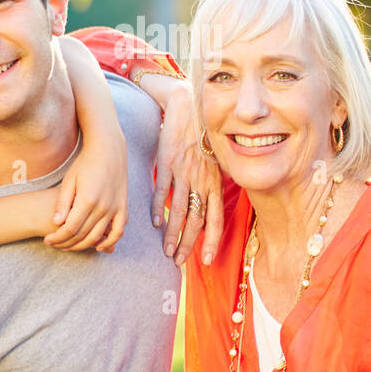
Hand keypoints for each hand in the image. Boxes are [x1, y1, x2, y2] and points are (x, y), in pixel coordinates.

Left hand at [44, 133, 127, 252]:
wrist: (108, 150)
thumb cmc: (85, 164)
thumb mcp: (69, 181)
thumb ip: (63, 203)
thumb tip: (56, 223)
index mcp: (87, 200)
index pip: (69, 228)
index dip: (57, 238)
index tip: (47, 240)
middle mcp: (103, 207)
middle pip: (82, 235)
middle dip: (66, 243)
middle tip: (55, 245)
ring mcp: (115, 208)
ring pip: (98, 236)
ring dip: (82, 245)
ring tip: (69, 245)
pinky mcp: (123, 207)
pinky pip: (119, 231)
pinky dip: (109, 241)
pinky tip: (98, 246)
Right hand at [152, 87, 223, 265]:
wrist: (188, 108)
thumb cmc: (200, 135)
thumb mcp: (211, 162)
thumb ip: (208, 185)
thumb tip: (204, 207)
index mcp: (214, 182)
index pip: (215, 218)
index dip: (210, 240)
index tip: (205, 260)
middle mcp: (201, 181)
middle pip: (197, 220)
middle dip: (189, 244)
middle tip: (180, 262)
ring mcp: (184, 173)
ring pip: (180, 210)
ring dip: (173, 234)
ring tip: (166, 251)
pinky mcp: (168, 164)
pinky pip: (164, 191)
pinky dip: (159, 208)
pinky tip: (155, 224)